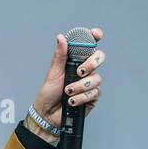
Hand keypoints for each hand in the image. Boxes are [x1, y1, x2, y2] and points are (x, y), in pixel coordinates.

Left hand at [27, 27, 105, 141]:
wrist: (47, 114)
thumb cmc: (49, 93)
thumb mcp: (53, 73)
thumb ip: (60, 56)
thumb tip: (61, 38)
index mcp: (76, 61)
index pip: (89, 46)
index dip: (95, 37)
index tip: (96, 34)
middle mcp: (85, 71)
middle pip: (99, 58)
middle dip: (92, 64)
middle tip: (80, 71)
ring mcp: (89, 84)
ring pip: (96, 79)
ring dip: (79, 87)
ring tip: (67, 92)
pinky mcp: (92, 97)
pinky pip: (93, 93)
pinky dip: (80, 98)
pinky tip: (71, 101)